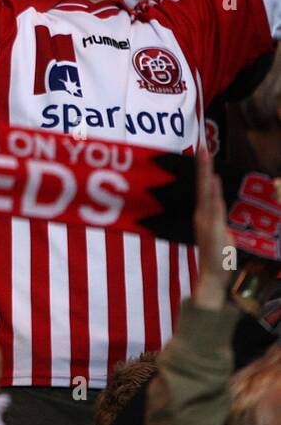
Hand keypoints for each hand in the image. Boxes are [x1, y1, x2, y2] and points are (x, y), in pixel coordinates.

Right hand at [192, 144, 230, 310]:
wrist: (213, 276)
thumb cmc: (219, 258)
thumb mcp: (223, 234)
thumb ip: (220, 218)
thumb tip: (220, 208)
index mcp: (205, 215)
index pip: (206, 189)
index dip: (205, 172)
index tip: (204, 155)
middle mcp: (202, 215)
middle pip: (203, 186)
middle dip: (203, 167)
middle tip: (202, 148)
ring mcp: (206, 220)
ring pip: (207, 192)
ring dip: (206, 174)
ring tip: (205, 158)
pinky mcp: (212, 228)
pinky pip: (213, 205)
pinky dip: (213, 192)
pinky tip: (214, 180)